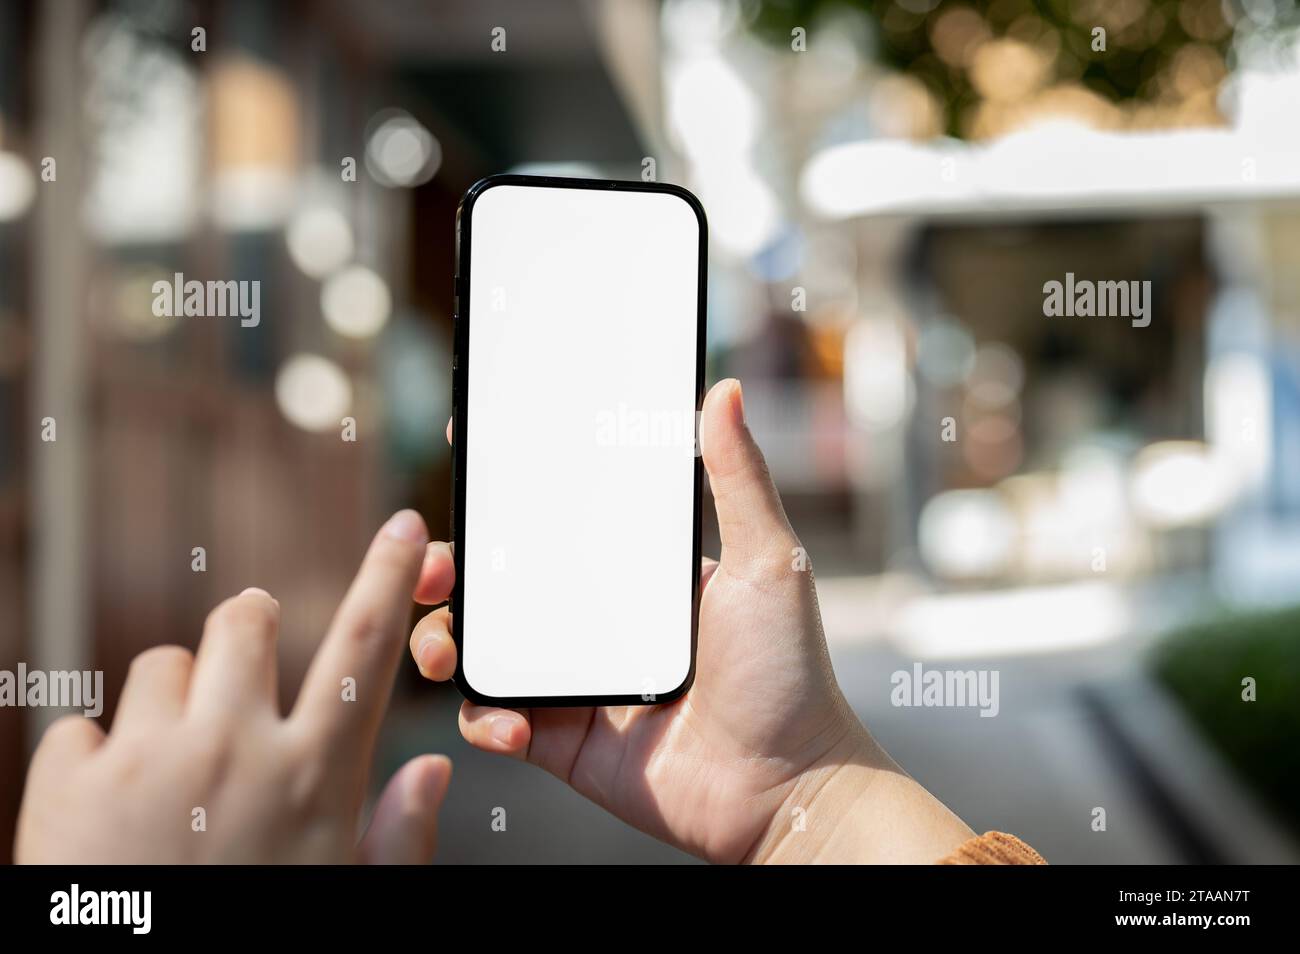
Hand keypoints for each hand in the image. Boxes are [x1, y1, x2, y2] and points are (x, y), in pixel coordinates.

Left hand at [17, 511, 450, 863]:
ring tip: (172, 768)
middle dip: (249, 625)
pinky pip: (82, 726)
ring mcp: (148, 758)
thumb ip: (396, 835)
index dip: (389, 577)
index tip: (406, 526)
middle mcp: (234, 748)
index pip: (364, 648)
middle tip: (244, 660)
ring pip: (162, 665)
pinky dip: (95, 758)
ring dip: (172, 700)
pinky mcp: (67, 781)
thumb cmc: (253, 943)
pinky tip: (109, 814)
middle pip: (246, 619)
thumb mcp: (347, 897)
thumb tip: (431, 771)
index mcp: (312, 776)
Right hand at [411, 379, 973, 862]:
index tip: (469, 452)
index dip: (505, 492)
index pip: (555, 519)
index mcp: (633, 574)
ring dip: (442, 638)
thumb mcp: (766, 561)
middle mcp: (596, 621)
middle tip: (432, 562)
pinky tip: (510, 720)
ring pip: (481, 647)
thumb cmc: (789, 672)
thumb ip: (737, 478)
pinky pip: (497, 718)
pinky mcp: (562, 740)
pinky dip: (486, 717)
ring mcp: (575, 679)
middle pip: (498, 581)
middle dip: (448, 565)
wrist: (787, 788)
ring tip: (442, 646)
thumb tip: (726, 391)